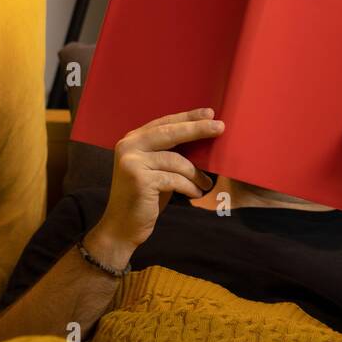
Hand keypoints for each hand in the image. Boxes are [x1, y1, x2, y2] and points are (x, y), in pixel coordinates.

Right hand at [90, 109, 223, 265]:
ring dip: (196, 173)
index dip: (187, 117)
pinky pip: (175, 179)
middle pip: (170, 133)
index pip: (164, 123)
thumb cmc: (144, 198)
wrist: (121, 228)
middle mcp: (129, 146)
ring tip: (207, 183)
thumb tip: (202, 138)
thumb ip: (169, 154)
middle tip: (220, 127)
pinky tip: (196, 193)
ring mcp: (132, 162)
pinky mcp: (140, 180)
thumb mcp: (156, 170)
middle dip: (197, 129)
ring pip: (176, 161)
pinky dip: (189, 187)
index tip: (209, 114)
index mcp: (132, 140)